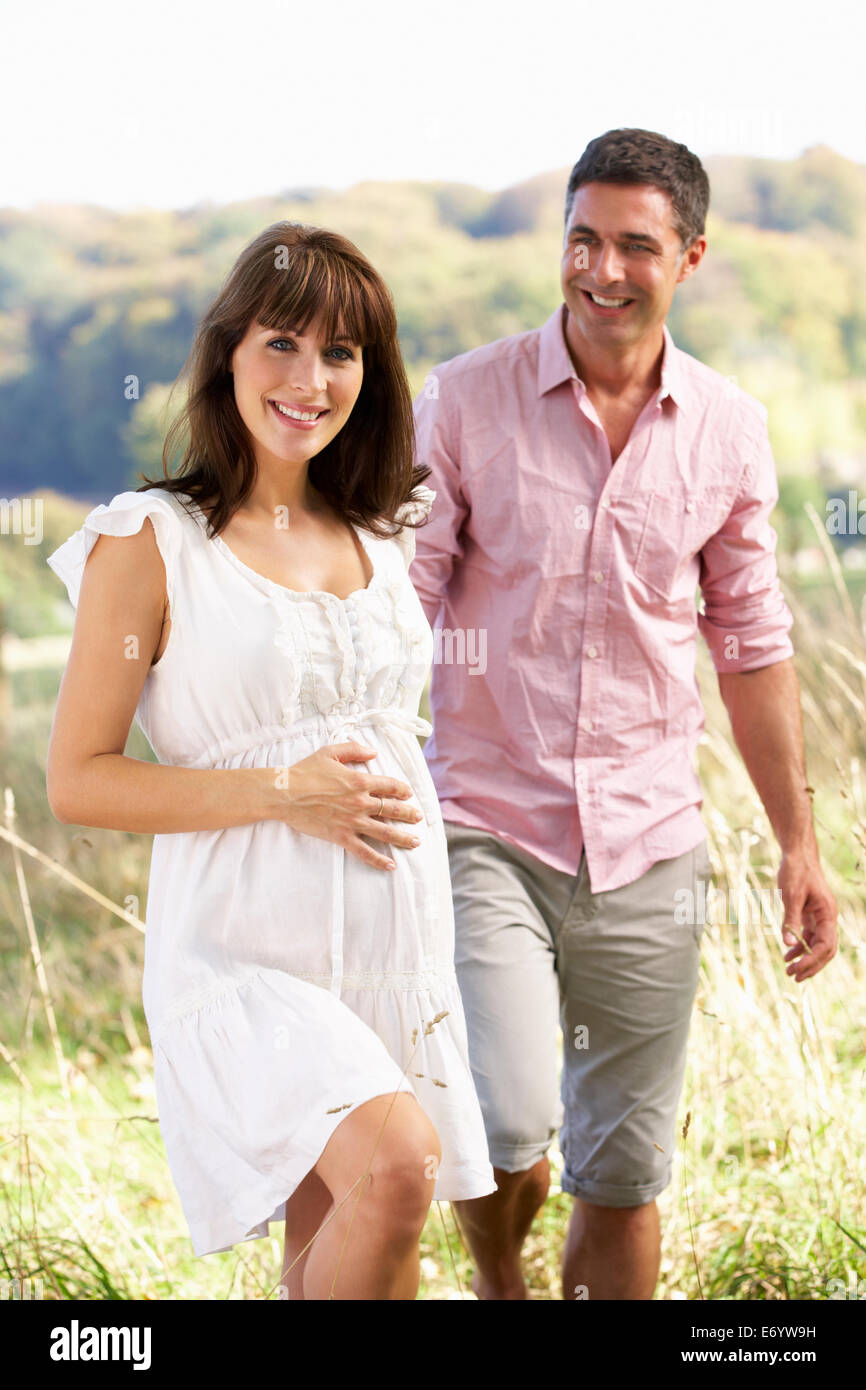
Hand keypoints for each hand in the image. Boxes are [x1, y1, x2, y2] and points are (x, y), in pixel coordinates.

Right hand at [263, 741, 424, 869]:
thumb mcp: (330, 753)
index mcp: (360, 781)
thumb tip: (374, 752)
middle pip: (393, 809)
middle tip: (419, 817)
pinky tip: (391, 865)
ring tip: (415, 841)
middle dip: (409, 814)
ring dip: (403, 837)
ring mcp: (352, 821)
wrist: (285, 793)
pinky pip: (364, 851)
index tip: (409, 793)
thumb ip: (354, 750)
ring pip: (385, 832)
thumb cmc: (305, 771)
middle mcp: (361, 802)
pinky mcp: (341, 837)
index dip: (403, 789)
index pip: (390, 786)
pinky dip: (378, 859)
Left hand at [778, 848, 838, 980]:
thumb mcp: (791, 895)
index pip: (824, 946)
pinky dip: (800, 947)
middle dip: (811, 965)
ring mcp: (821, 917)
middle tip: (793, 977)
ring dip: (805, 959)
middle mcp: (828, 918)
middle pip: (825, 950)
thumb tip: (789, 945)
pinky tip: (788, 954)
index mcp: (827, 914)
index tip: (795, 970)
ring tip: (789, 970)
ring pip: (818, 945)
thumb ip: (790, 920)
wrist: (797, 855)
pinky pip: (810, 937)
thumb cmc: (795, 872)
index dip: (811, 961)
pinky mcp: (811, 915)